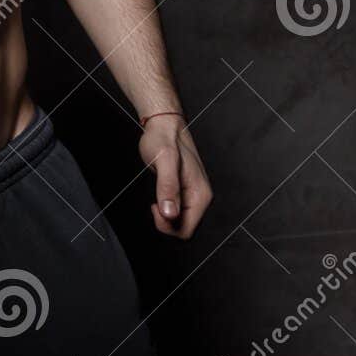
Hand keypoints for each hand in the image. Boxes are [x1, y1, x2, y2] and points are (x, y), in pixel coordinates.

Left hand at [139, 115, 212, 238]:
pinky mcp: (186, 191)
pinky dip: (166, 209)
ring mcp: (194, 194)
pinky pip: (177, 211)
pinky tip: (159, 196)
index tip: (155, 208)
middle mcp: (201, 196)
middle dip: (166, 222)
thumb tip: (170, 213)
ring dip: (166, 215)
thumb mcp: (164, 161)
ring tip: (156, 197)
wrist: (164, 124)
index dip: (168, 226)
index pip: (187, 230)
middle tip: (154, 203)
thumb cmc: (163, 138)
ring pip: (180, 221)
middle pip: (184, 228)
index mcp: (201, 194)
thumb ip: (167, 187)